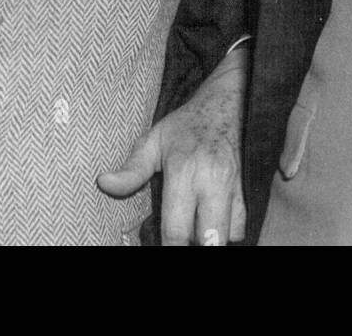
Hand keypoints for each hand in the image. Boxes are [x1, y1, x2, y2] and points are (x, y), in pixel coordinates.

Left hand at [97, 45, 247, 245]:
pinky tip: (212, 222)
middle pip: (208, 240)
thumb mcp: (153, 140)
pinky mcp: (247, 189)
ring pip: (228, 236)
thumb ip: (131, 168)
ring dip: (210, 240)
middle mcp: (211, 182)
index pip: (176, 230)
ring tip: (195, 229)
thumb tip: (104, 183)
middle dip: (193, 246)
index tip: (158, 245)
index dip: (168, 247)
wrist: (228, 104)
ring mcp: (233, 187)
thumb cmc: (186, 124)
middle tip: (179, 237)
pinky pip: (242, 225)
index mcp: (183, 171)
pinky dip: (227, 230)